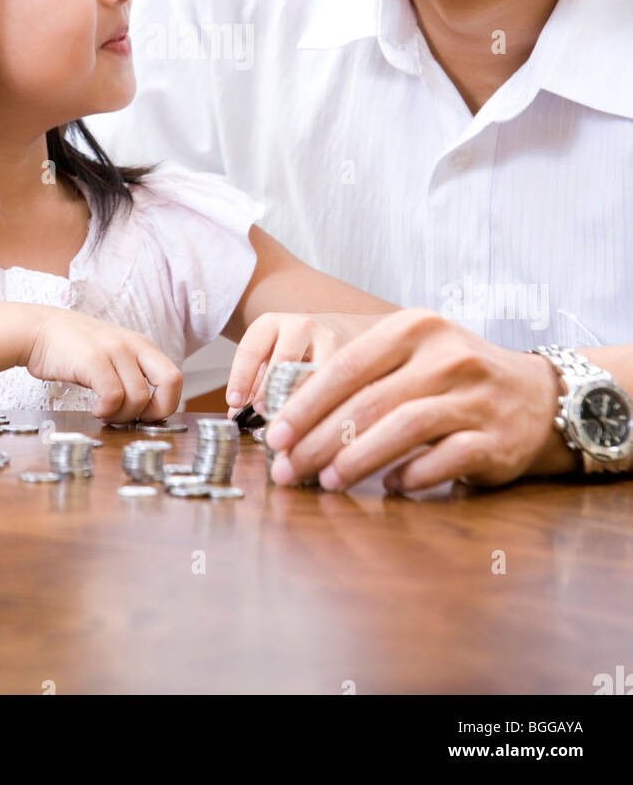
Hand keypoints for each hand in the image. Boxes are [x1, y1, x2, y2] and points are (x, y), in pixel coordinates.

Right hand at [25, 307, 182, 422]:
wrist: (37, 329)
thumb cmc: (71, 347)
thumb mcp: (111, 352)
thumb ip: (130, 371)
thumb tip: (144, 407)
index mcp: (141, 345)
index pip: (174, 377)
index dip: (166, 403)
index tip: (146, 415)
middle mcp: (133, 345)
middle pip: (170, 382)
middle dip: (156, 410)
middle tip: (132, 418)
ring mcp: (114, 351)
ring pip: (138, 397)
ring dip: (122, 415)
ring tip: (105, 412)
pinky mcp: (94, 360)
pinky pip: (113, 396)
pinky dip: (106, 411)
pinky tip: (96, 408)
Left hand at [225, 311, 369, 417]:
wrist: (350, 330)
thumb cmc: (304, 348)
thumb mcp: (273, 355)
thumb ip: (255, 382)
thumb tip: (235, 415)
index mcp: (273, 324)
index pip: (251, 348)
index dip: (241, 377)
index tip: (236, 402)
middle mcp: (302, 326)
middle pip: (283, 362)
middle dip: (271, 393)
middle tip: (264, 416)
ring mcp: (330, 339)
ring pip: (313, 375)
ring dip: (301, 404)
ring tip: (292, 427)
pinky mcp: (354, 355)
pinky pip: (339, 384)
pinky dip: (328, 406)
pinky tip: (321, 423)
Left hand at [261, 308, 575, 491]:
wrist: (537, 397)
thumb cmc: (456, 378)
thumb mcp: (414, 355)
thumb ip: (364, 377)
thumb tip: (294, 421)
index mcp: (415, 328)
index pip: (348, 366)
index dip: (306, 404)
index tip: (276, 436)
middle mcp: (446, 356)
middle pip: (368, 402)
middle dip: (320, 441)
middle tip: (288, 470)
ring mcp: (474, 397)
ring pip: (403, 428)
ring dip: (358, 459)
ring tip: (328, 481)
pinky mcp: (496, 438)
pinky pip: (444, 460)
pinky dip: (411, 476)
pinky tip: (389, 487)